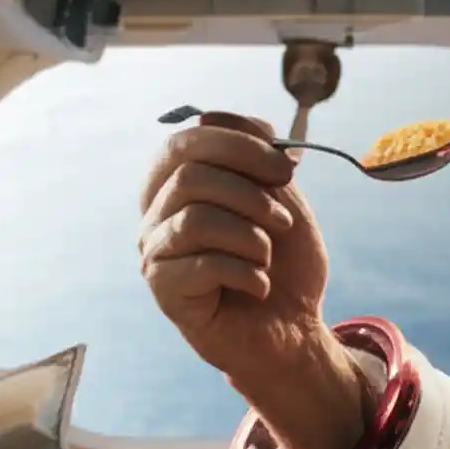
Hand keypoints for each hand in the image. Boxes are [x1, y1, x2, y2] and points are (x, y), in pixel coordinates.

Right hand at [139, 111, 370, 448]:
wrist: (294, 329)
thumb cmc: (285, 263)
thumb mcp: (281, 199)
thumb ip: (257, 159)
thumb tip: (232, 119)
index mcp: (180, 184)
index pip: (187, 140)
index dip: (240, 146)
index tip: (286, 169)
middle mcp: (157, 214)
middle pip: (189, 176)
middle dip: (251, 194)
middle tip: (282, 221)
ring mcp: (156, 253)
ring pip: (197, 219)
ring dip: (252, 237)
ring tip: (268, 256)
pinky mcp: (165, 291)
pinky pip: (204, 264)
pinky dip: (248, 273)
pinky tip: (259, 286)